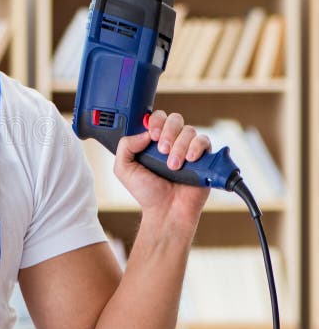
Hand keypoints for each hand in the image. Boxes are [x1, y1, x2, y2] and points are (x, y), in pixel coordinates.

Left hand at [114, 110, 209, 227]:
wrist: (166, 211)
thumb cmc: (147, 191)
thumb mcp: (124, 169)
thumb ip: (125, 147)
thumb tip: (144, 133)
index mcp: (152, 141)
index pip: (157, 118)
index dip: (155, 121)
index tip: (152, 135)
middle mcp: (171, 141)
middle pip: (174, 119)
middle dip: (168, 132)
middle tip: (162, 150)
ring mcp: (187, 148)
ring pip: (188, 131)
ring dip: (179, 147)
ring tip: (173, 166)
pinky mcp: (203, 158)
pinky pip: (204, 141)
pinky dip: (196, 148)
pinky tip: (189, 160)